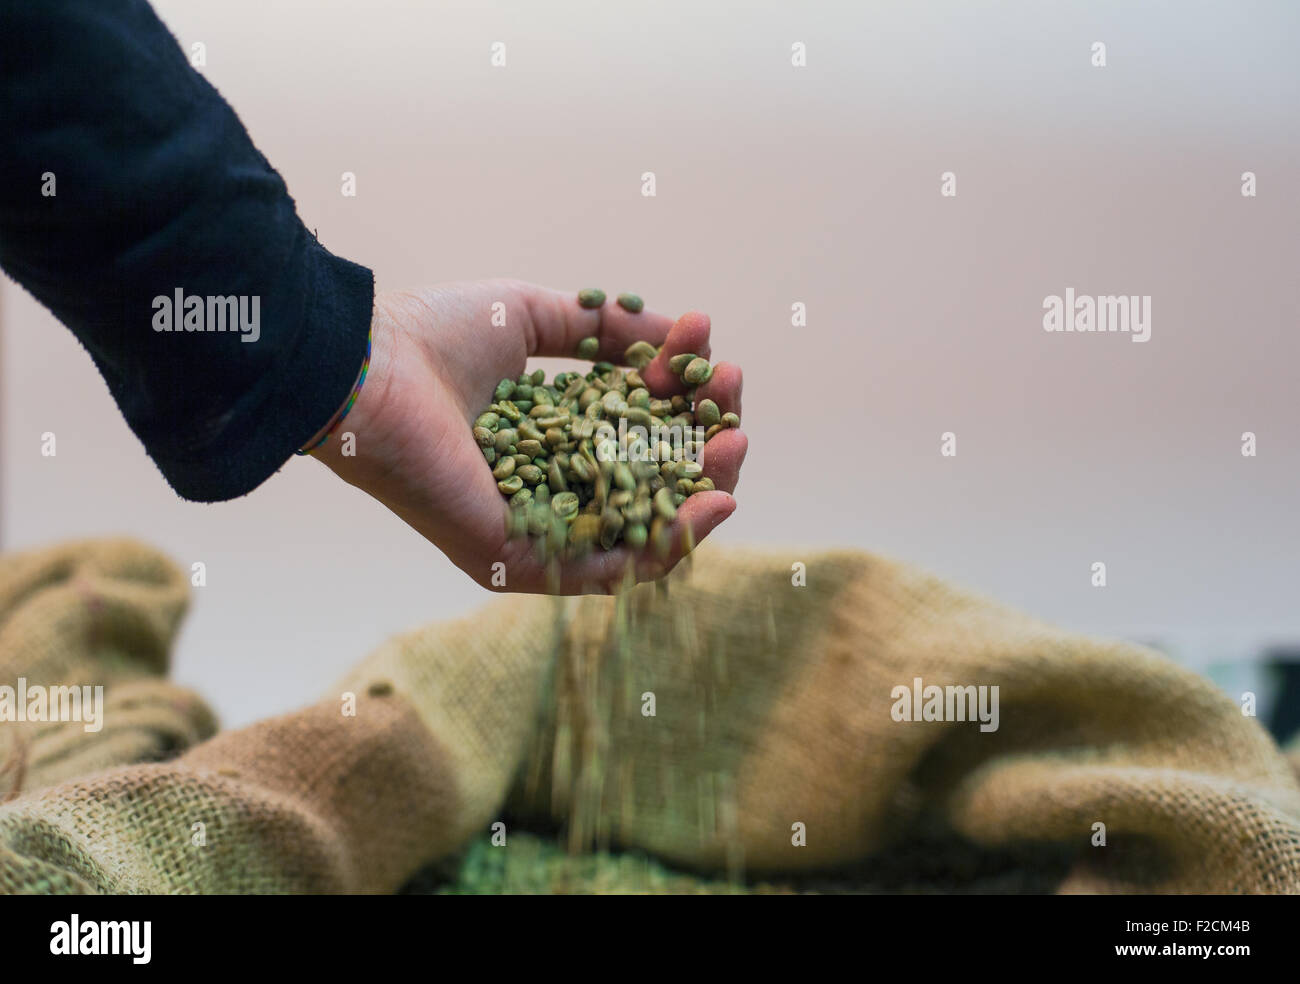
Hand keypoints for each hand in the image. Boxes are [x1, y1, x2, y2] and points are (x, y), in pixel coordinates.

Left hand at [312, 280, 746, 593]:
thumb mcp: (535, 315)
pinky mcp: (518, 560)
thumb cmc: (432, 335)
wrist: (366, 368)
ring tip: (733, 445)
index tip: (711, 351)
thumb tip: (682, 329)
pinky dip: (668, 541)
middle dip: (703, 447)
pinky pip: (607, 570)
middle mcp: (549, 490)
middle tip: (733, 407)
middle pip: (649, 485)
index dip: (685, 398)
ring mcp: (536, 530)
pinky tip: (708, 501)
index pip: (638, 431)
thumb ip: (606, 328)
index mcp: (552, 438)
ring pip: (640, 532)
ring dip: (700, 494)